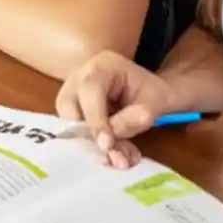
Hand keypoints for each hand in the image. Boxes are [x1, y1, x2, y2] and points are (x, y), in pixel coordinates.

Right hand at [55, 50, 181, 168]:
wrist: (149, 93)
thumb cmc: (153, 93)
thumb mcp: (156, 101)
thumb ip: (138, 117)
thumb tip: (113, 135)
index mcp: (102, 65)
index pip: (90, 90)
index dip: (95, 119)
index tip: (106, 145)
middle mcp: (79, 76)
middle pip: (68, 105)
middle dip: (89, 134)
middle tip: (114, 157)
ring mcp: (71, 92)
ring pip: (66, 121)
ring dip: (90, 143)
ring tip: (119, 157)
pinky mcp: (71, 110)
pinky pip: (71, 130)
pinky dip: (92, 145)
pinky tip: (114, 154)